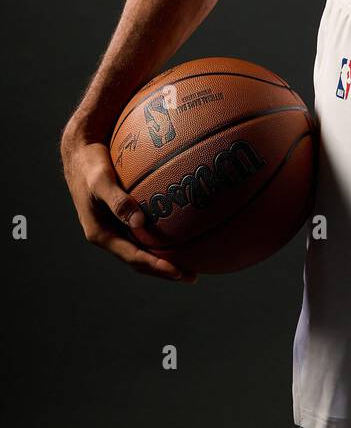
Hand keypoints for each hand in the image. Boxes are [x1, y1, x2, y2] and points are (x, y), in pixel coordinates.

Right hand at [60, 120, 197, 282]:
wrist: (79, 151)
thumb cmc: (90, 164)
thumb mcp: (101, 181)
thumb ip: (118, 201)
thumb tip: (140, 221)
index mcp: (101, 234)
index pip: (133, 258)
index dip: (156, 267)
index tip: (179, 273)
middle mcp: (110, 234)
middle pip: (140, 258)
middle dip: (165, 269)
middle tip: (192, 276)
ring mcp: (116, 225)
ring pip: (143, 245)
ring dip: (165, 254)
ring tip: (193, 258)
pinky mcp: (123, 212)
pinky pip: (146, 226)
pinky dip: (163, 231)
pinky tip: (184, 225)